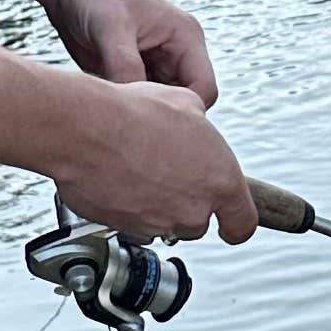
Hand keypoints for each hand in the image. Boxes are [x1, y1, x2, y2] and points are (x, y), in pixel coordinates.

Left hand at [45, 0, 219, 106]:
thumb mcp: (111, 29)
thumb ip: (126, 68)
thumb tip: (137, 110)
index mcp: (185, 38)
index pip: (204, 89)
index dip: (185, 110)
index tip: (149, 121)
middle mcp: (174, 54)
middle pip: (183, 102)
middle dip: (160, 116)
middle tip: (128, 125)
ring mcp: (151, 65)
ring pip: (158, 105)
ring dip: (140, 114)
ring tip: (113, 115)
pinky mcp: (128, 73)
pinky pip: (136, 102)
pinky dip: (124, 110)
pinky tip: (104, 108)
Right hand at [55, 78, 257, 244]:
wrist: (88, 130)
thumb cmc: (135, 115)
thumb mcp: (185, 101)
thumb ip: (199, 123)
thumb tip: (194, 121)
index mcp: (220, 180)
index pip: (243, 223)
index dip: (236, 225)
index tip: (230, 225)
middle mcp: (194, 209)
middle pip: (198, 221)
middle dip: (185, 202)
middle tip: (167, 172)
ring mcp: (160, 223)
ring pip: (165, 223)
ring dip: (156, 205)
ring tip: (137, 169)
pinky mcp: (126, 229)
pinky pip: (132, 223)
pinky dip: (128, 207)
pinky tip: (118, 178)